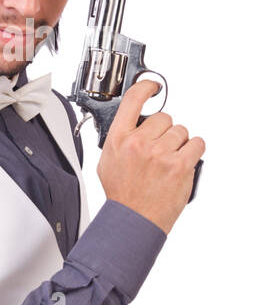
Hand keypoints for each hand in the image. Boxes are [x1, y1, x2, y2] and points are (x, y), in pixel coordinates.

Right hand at [95, 78, 205, 235]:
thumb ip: (119, 141)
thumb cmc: (122, 193)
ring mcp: (160, 154)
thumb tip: (131, 127)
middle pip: (164, 117)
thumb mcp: (107, 162)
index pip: (132, 101)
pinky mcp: (180, 164)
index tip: (152, 86)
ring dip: (179, 142)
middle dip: (165, 130)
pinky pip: (197, 143)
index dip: (145, 88)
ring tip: (169, 159)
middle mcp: (139, 144)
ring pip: (182, 131)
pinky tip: (183, 161)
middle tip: (159, 148)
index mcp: (118, 140)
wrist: (134, 217)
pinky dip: (193, 151)